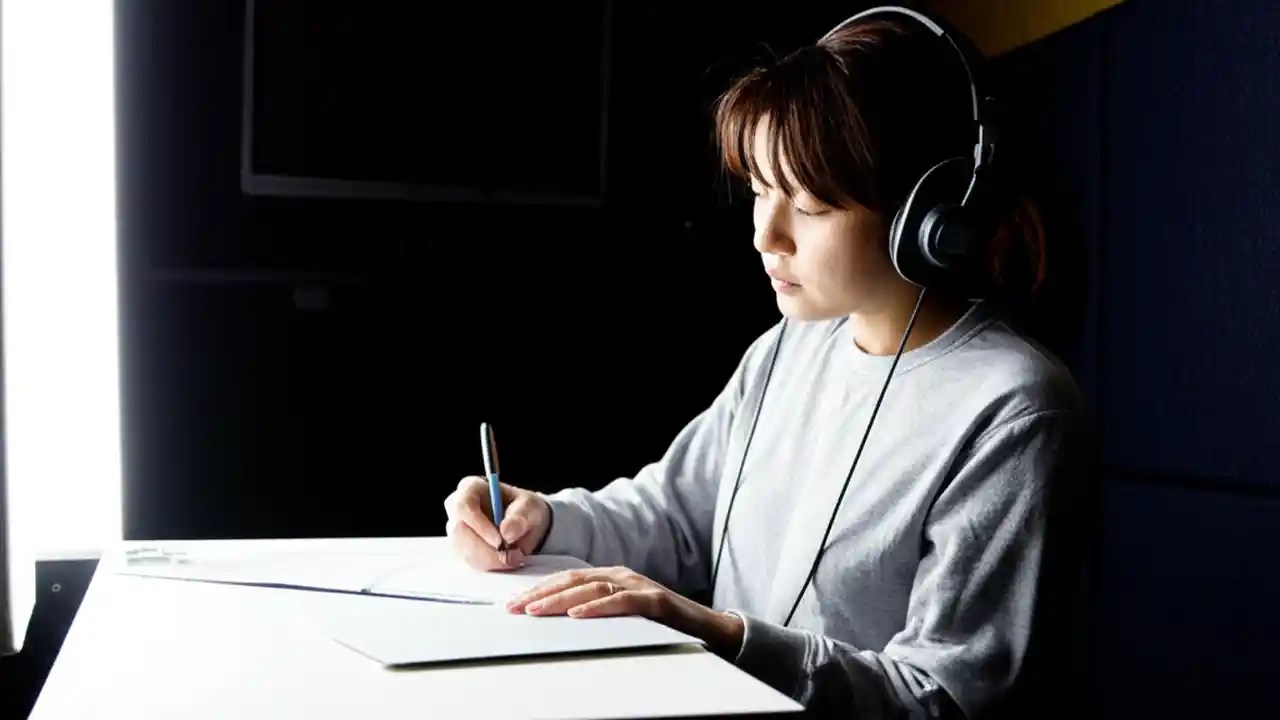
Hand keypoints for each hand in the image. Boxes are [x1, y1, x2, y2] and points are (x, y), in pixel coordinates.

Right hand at [443, 476, 551, 571]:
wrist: (526, 525)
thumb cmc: (525, 509)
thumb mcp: (530, 507)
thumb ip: (520, 516)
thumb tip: (507, 531)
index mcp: (471, 488)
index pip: (464, 506)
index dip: (479, 525)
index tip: (499, 541)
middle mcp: (457, 508)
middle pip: (459, 532)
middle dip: (486, 549)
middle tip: (510, 556)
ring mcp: (456, 529)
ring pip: (463, 550)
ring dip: (489, 560)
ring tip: (513, 558)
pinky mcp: (460, 548)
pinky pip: (468, 561)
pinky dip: (488, 565)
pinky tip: (505, 562)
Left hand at [504, 566, 745, 659]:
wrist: (707, 628)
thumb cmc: (662, 624)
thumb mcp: (622, 615)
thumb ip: (596, 611)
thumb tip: (558, 621)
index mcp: (611, 577)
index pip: (567, 580)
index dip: (539, 589)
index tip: (513, 604)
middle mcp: (622, 576)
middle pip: (573, 580)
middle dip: (540, 594)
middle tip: (514, 608)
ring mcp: (639, 586)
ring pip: (592, 588)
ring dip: (560, 600)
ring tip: (536, 611)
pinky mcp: (655, 601)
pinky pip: (622, 602)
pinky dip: (598, 607)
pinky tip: (578, 614)